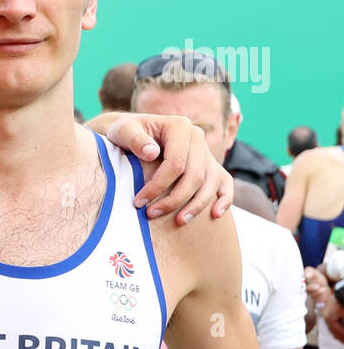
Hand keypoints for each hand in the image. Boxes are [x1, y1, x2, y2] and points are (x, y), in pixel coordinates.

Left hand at [99, 113, 232, 222]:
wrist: (133, 133)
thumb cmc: (126, 132)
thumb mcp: (123, 131)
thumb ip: (135, 139)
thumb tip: (152, 153)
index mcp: (180, 127)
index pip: (176, 163)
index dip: (158, 185)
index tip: (139, 201)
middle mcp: (197, 138)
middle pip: (194, 176)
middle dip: (174, 199)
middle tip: (150, 214)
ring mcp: (206, 152)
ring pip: (210, 183)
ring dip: (196, 206)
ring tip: (178, 221)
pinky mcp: (210, 165)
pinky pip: (224, 182)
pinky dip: (224, 199)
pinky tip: (215, 215)